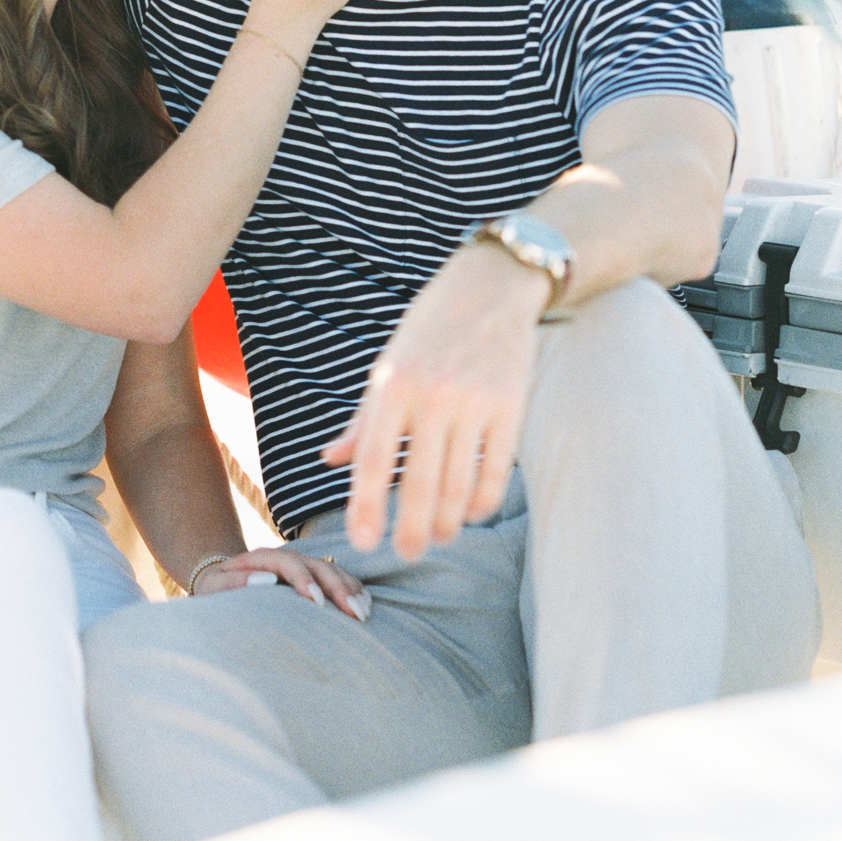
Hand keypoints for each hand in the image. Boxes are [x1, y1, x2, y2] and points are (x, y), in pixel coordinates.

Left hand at [190, 546, 370, 618]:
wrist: (221, 583)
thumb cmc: (216, 590)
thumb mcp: (214, 587)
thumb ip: (234, 583)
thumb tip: (266, 581)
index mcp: (262, 558)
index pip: (288, 564)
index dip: (304, 580)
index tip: (317, 602)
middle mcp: (285, 559)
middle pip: (316, 566)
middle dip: (337, 588)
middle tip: (354, 613)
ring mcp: (301, 566)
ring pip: (331, 571)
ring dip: (349, 589)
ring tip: (363, 612)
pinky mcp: (311, 578)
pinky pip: (337, 579)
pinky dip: (352, 589)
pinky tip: (366, 603)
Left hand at [320, 246, 548, 561]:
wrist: (490, 286)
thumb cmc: (429, 328)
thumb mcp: (387, 364)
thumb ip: (363, 420)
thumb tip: (329, 460)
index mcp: (393, 385)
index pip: (376, 460)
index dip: (367, 507)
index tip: (363, 542)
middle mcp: (432, 395)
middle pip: (421, 483)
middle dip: (412, 529)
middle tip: (405, 554)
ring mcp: (475, 402)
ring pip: (460, 485)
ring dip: (448, 522)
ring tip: (437, 538)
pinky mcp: (511, 406)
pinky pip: (496, 471)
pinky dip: (483, 502)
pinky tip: (472, 514)